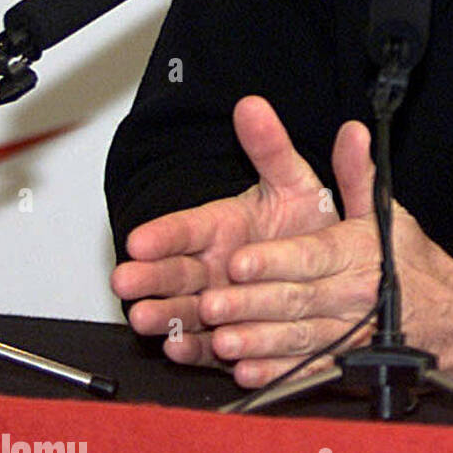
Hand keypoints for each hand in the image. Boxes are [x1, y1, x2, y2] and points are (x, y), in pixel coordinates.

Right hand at [110, 95, 356, 371]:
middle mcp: (213, 263)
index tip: (141, 238)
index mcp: (222, 225)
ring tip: (143, 317)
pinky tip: (175, 348)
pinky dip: (191, 348)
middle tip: (125, 280)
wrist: (328, 268)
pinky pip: (206, 344)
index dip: (163, 234)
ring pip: (183, 307)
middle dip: (148, 276)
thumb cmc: (304, 220)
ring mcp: (217, 300)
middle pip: (175, 270)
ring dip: (162, 312)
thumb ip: (272, 146)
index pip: (185, 228)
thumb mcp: (294, 179)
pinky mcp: (226, 335)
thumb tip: (253, 104)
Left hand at [112, 94, 452, 389]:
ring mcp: (349, 335)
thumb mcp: (384, 212)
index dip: (274, 261)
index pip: (311, 256)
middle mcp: (353, 295)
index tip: (238, 262)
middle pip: (297, 300)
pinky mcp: (345, 364)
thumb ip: (357, 173)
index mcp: (357, 253)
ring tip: (220, 341)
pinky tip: (246, 373)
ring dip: (258, 342)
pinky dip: (276, 375)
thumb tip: (350, 130)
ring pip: (297, 339)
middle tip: (210, 303)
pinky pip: (307, 371)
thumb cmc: (408, 260)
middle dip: (252, 303)